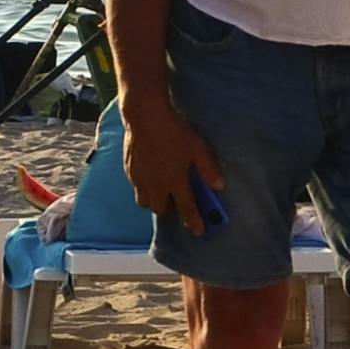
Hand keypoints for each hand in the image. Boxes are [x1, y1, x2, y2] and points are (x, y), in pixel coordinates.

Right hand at [129, 103, 228, 235]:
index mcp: (174, 181)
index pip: (186, 208)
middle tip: (176, 200)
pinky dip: (143, 188)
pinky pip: (136, 187)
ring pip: (144, 202)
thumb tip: (219, 185)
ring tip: (162, 190)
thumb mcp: (197, 147)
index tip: (198, 231)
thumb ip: (208, 168)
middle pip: (160, 209)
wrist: (144, 117)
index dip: (193, 221)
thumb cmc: (173, 131)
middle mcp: (156, 184)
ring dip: (154, 201)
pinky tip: (149, 175)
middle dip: (169, 210)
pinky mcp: (129, 170)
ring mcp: (140, 178)